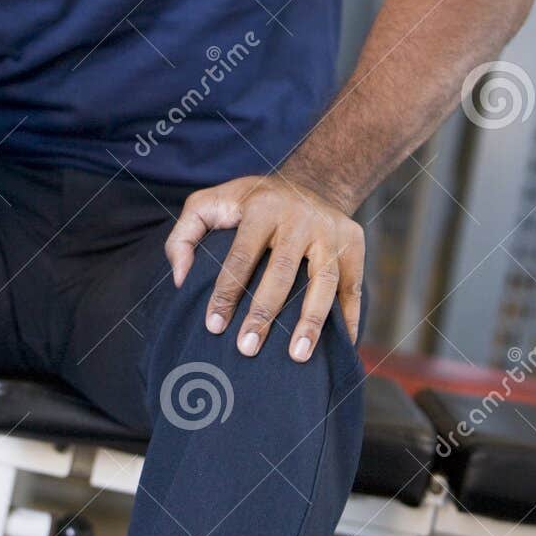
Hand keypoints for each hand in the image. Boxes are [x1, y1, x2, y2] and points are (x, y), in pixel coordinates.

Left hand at [164, 173, 364, 363]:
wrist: (312, 180)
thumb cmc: (252, 203)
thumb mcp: (212, 203)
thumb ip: (184, 236)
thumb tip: (180, 278)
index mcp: (262, 207)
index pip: (241, 255)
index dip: (227, 292)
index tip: (213, 326)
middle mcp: (300, 217)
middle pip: (283, 271)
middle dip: (264, 312)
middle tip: (247, 348)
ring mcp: (331, 231)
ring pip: (323, 281)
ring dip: (311, 321)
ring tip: (298, 356)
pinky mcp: (354, 245)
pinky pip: (352, 287)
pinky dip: (347, 318)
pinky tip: (339, 346)